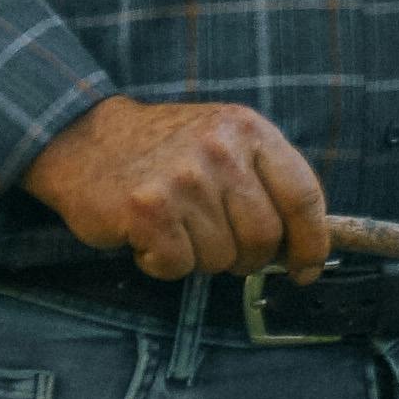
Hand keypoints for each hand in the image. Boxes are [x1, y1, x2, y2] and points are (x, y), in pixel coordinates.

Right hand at [25, 91, 330, 278]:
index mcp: (248, 130)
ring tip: (175, 225)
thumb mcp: (225, 143)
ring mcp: (183, 178)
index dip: (312, 242)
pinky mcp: (148, 209)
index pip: (302, 195)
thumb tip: (307, 249)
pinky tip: (149, 234)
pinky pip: (178, 267)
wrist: (87, 139)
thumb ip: (266, 183)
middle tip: (219, 245)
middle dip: (246, 257)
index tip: (306, 268)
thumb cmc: (166, 151)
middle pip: (264, 237)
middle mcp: (220, 149)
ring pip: (220, 258)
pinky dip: (162, 263)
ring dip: (198, 257)